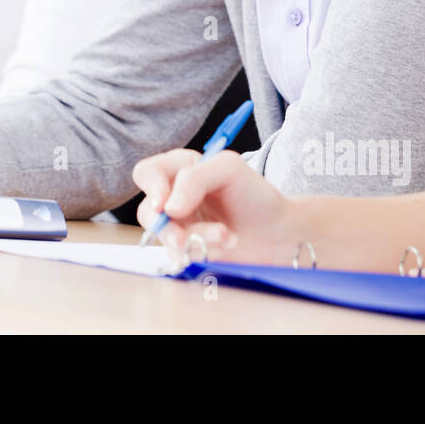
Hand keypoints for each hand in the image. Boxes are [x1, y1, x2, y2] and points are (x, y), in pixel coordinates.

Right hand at [132, 149, 288, 263]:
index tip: (166, 207)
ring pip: (166, 236)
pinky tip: (225, 245)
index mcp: (179, 169)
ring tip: (226, 236)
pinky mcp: (187, 249)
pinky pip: (180, 255)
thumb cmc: (254, 193)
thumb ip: (194, 179)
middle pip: (148, 211)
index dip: (151, 188)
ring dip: (196, 238)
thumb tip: (167, 209)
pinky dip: (202, 252)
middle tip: (184, 239)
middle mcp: (173, 197)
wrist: (277, 232)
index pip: (147, 173)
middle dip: (168, 227)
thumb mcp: (229, 169)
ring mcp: (179, 225)